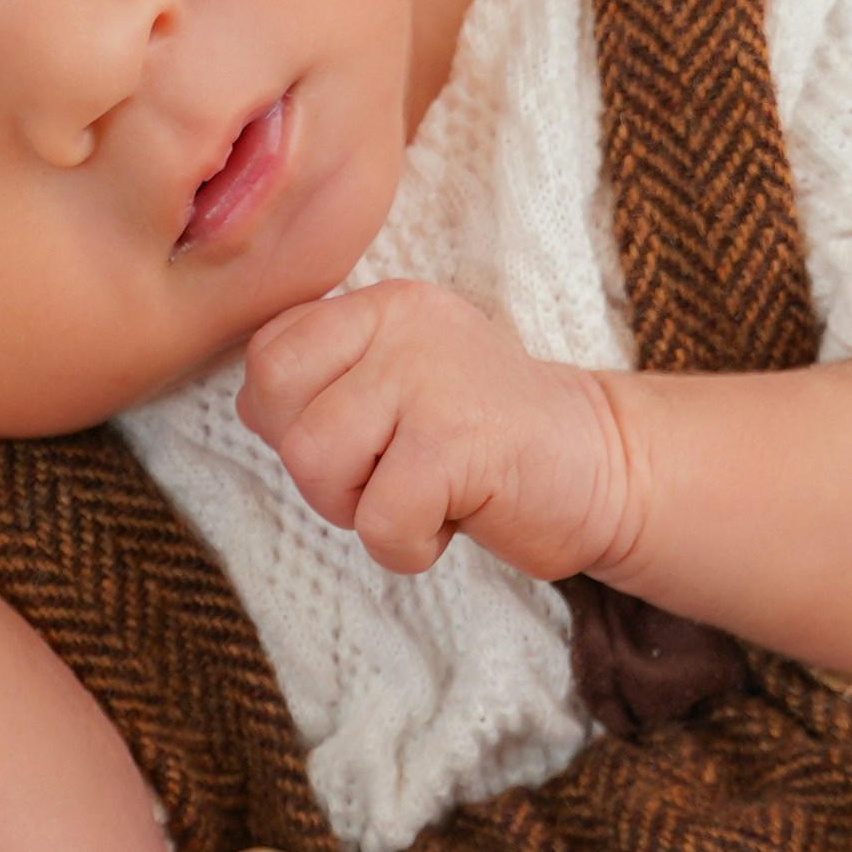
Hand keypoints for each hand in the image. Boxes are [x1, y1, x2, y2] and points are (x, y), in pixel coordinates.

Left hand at [233, 279, 646, 580]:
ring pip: (314, 461)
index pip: (268, 354)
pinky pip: (378, 520)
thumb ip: (326, 379)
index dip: (291, 420)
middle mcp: (402, 323)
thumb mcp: (399, 384)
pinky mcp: (459, 442)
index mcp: (382, 305)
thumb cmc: (488, 441)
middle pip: (276, 406)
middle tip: (386, 477)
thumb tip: (249, 406)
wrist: (603, 468)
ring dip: (360, 509)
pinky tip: (453, 521)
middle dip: (318, 469)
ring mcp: (431, 377)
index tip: (363, 442)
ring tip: (420, 495)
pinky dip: (407, 547)